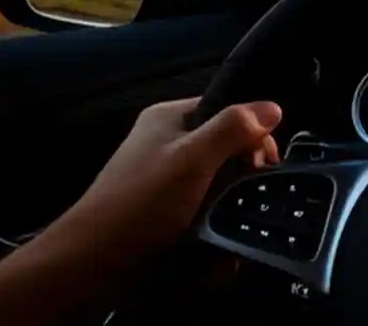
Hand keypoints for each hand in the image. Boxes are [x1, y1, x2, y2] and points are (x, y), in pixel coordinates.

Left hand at [0, 98, 282, 325]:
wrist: (93, 261)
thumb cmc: (143, 201)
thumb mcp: (192, 158)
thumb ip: (233, 129)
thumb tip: (273, 107)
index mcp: (170, 119)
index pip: (229, 112)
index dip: (253, 135)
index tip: (263, 166)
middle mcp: (168, 144)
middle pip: (227, 151)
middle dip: (242, 178)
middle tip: (246, 200)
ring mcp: (166, 180)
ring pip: (218, 186)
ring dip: (229, 209)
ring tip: (230, 229)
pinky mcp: (166, 212)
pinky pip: (203, 213)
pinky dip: (214, 229)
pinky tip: (217, 250)